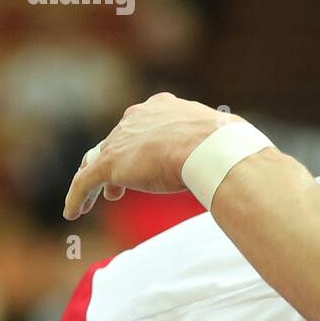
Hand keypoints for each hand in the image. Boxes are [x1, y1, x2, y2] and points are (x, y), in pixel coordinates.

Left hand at [62, 93, 237, 219]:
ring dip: (95, 179)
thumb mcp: (220, 138)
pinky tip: (72, 213)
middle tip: (120, 187)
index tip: (145, 160)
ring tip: (97, 199)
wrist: (212, 147)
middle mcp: (137, 117)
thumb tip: (247, 156)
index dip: (141, 143)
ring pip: (97, 161)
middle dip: (118, 161)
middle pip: (117, 141)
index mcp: (163, 106)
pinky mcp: (109, 163)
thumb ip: (217, 145)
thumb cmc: (225, 143)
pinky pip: (85, 182)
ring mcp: (121, 139)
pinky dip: (77, 197)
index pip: (143, 124)